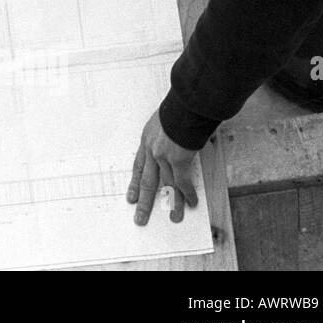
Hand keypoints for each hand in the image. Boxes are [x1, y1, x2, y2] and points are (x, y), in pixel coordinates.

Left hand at [128, 109, 198, 225]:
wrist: (183, 103)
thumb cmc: (177, 108)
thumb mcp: (164, 120)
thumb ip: (167, 133)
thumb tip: (177, 138)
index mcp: (146, 140)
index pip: (138, 166)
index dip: (134, 183)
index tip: (131, 197)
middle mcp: (152, 150)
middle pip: (146, 181)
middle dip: (143, 201)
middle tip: (140, 218)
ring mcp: (163, 156)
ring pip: (166, 186)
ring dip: (172, 204)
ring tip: (174, 218)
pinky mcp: (178, 160)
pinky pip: (183, 182)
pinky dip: (188, 194)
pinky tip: (191, 204)